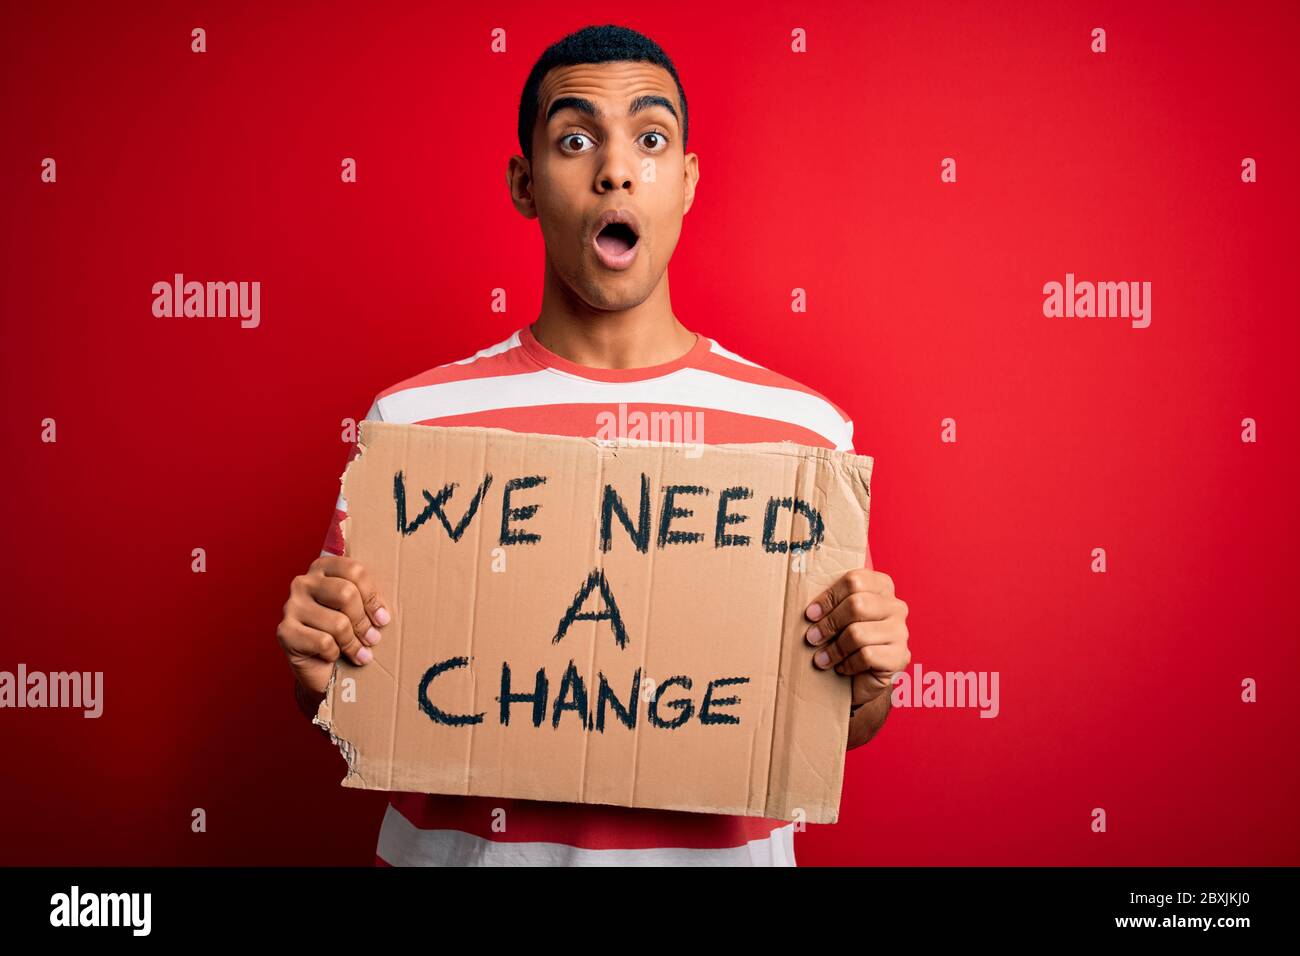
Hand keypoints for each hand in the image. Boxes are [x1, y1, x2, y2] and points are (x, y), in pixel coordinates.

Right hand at [276, 555, 391, 705]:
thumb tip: (382, 616)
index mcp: (323, 568)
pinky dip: (334, 654)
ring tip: (359, 653)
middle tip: (372, 638)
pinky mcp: (285, 631)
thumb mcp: (358, 611)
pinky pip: (324, 642)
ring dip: (353, 643)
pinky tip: (332, 656)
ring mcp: (291, 606)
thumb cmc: (343, 634)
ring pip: (338, 622)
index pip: (354, 570)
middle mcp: (303, 582)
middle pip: (346, 593)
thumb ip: (367, 601)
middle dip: (363, 622)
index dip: (372, 596)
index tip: (382, 618)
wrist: (320, 669)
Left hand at [803, 569, 908, 711]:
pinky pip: (867, 655)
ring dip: (834, 649)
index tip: (811, 614)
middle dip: (829, 623)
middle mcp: (896, 606)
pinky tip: (842, 667)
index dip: (829, 597)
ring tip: (821, 659)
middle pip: (857, 605)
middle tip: (812, 638)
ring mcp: (901, 631)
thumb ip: (831, 604)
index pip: (855, 580)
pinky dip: (848, 663)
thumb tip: (808, 609)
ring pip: (858, 633)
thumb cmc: (847, 641)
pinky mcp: (900, 656)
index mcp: (882, 587)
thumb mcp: (839, 617)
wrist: (864, 679)